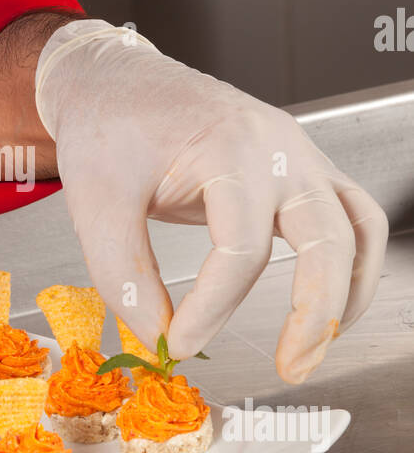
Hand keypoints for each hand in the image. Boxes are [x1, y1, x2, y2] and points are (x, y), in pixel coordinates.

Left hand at [35, 21, 388, 382]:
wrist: (115, 82)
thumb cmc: (107, 130)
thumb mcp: (96, 201)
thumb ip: (124, 275)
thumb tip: (157, 338)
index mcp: (228, 147)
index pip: (241, 247)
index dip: (213, 308)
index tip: (178, 345)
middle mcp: (278, 148)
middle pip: (326, 238)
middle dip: (313, 313)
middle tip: (286, 370)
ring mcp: (298, 155)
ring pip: (356, 229)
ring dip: (345, 295)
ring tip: (312, 350)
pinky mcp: (301, 169)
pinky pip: (351, 219)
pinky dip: (350, 267)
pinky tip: (324, 311)